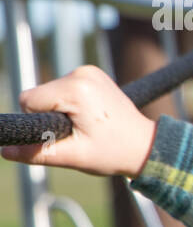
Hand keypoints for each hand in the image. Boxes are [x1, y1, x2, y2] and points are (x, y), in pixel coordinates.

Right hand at [0, 65, 158, 177]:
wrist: (144, 145)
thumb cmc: (113, 152)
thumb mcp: (72, 156)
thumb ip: (36, 152)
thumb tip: (5, 152)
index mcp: (77, 89)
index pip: (28, 100)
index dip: (37, 122)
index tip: (61, 134)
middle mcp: (82, 73)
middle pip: (38, 95)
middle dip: (48, 117)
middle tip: (76, 132)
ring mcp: (88, 71)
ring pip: (49, 92)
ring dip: (59, 110)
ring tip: (85, 125)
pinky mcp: (91, 73)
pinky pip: (62, 89)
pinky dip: (68, 103)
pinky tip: (88, 116)